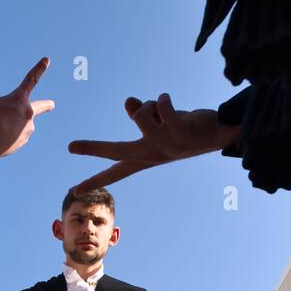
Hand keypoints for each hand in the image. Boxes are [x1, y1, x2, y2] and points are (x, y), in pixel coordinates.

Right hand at [0, 57, 54, 171]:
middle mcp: (28, 114)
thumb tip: (9, 118)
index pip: (30, 80)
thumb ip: (3, 107)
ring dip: (9, 125)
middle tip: (52, 104)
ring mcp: (27, 130)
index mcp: (19, 99)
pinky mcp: (22, 142)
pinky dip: (5, 136)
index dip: (39, 69)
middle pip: (40, 107)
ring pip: (17, 124)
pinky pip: (13, 136)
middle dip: (46, 105)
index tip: (47, 60)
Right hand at [68, 94, 241, 193]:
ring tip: (165, 109)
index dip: (94, 180)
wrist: (221, 133)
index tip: (75, 191)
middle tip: (69, 146)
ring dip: (150, 104)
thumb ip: (141, 114)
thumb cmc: (186, 129)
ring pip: (139, 112)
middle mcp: (151, 154)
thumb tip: (129, 103)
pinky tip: (173, 104)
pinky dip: (163, 100)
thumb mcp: (161, 125)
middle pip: (114, 151)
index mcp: (145, 158)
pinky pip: (160, 105)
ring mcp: (163, 145)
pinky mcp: (177, 132)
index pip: (115, 172)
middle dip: (91, 148)